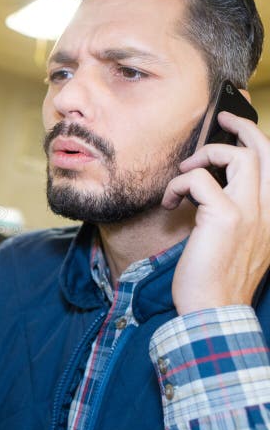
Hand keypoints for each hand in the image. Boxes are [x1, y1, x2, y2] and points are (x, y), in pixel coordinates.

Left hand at [163, 112, 269, 314]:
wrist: (215, 311)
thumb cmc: (217, 281)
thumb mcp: (237, 245)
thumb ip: (235, 217)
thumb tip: (211, 190)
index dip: (258, 143)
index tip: (236, 132)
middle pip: (266, 151)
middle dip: (243, 127)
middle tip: (221, 117)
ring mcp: (252, 212)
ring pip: (238, 156)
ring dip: (205, 155)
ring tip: (184, 172)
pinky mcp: (225, 216)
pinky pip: (199, 180)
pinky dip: (178, 185)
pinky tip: (169, 204)